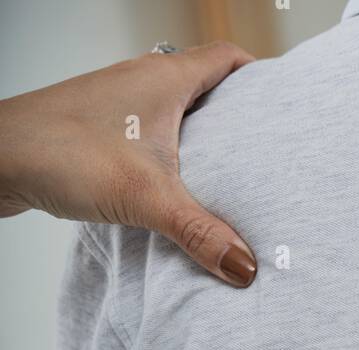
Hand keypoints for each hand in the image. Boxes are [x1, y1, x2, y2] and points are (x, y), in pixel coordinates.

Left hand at [0, 44, 256, 285]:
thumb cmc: (63, 151)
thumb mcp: (146, 197)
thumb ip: (201, 232)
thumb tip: (245, 266)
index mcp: (165, 78)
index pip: (226, 59)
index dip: (257, 76)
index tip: (281, 102)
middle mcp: (142, 82)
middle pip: (204, 87)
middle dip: (236, 116)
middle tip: (263, 152)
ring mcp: (118, 105)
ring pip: (174, 115)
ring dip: (200, 141)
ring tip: (227, 179)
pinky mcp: (98, 131)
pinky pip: (146, 137)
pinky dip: (167, 158)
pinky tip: (172, 193)